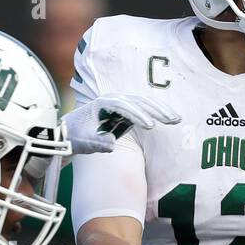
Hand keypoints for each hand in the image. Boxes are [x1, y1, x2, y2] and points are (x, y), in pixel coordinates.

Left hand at [62, 94, 180, 154]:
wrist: (68, 133)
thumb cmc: (74, 136)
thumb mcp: (83, 141)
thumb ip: (96, 142)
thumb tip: (111, 144)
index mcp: (102, 103)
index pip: (124, 106)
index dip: (138, 115)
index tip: (150, 125)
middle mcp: (113, 100)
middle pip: (138, 101)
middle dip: (156, 110)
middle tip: (172, 120)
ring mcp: (120, 105)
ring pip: (144, 104)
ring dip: (160, 110)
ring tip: (176, 119)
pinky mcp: (125, 112)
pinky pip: (143, 110)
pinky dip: (156, 114)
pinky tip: (169, 119)